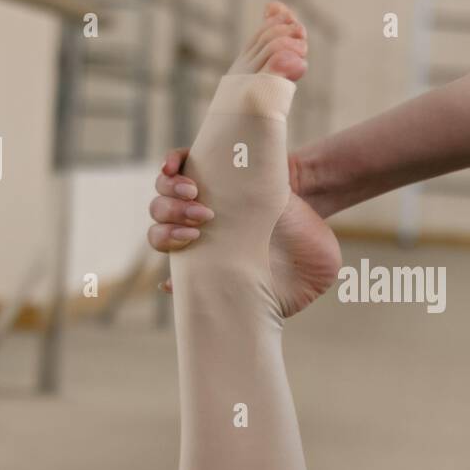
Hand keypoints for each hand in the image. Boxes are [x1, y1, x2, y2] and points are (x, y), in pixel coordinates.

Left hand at [150, 148, 341, 318]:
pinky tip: (176, 170)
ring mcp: (200, 197)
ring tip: (196, 197)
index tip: (172, 280)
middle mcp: (194, 228)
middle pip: (159, 227)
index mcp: (204, 257)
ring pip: (163, 195)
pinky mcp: (212, 168)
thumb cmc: (295, 262)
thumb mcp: (281, 290)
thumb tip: (234, 308)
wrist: (310, 224)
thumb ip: (256, 300)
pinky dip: (171, 164)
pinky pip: (177, 162)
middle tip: (198, 229)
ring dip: (171, 197)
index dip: (167, 269)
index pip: (169, 258)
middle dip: (170, 228)